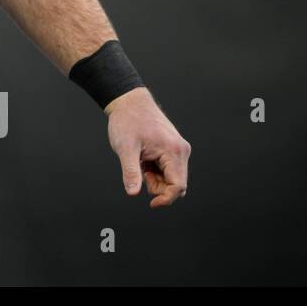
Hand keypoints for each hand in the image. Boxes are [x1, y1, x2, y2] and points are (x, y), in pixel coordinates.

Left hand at [105, 87, 190, 208]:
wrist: (129, 101)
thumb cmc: (126, 122)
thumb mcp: (125, 148)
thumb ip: (131, 171)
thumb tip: (133, 194)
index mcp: (173, 151)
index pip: (178, 186)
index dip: (166, 199)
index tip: (151, 204)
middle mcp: (181, 151)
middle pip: (177, 184)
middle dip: (158, 186)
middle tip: (139, 171)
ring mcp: (178, 149)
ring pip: (172, 177)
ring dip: (156, 178)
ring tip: (140, 161)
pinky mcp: (173, 148)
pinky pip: (169, 169)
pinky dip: (156, 170)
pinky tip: (143, 158)